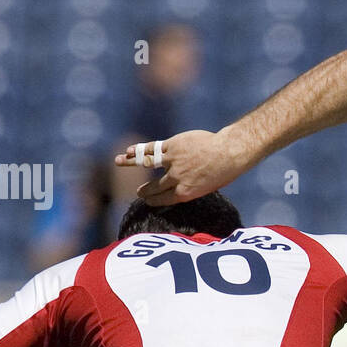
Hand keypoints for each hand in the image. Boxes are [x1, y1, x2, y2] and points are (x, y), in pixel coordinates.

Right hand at [114, 128, 251, 206]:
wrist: (229, 152)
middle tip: (139, 193)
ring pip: (146, 163)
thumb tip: (179, 186)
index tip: (147, 200)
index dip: (154, 200)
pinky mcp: (173, 145)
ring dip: (130, 162)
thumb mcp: (207, 187)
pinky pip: (152, 148)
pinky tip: (130, 149)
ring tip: (118, 162)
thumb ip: (190, 186)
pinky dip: (139, 149)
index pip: (163, 199)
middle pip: (154, 186)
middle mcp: (176, 179)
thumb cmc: (223, 171)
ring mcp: (173, 161)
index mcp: (185, 193)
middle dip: (145, 190)